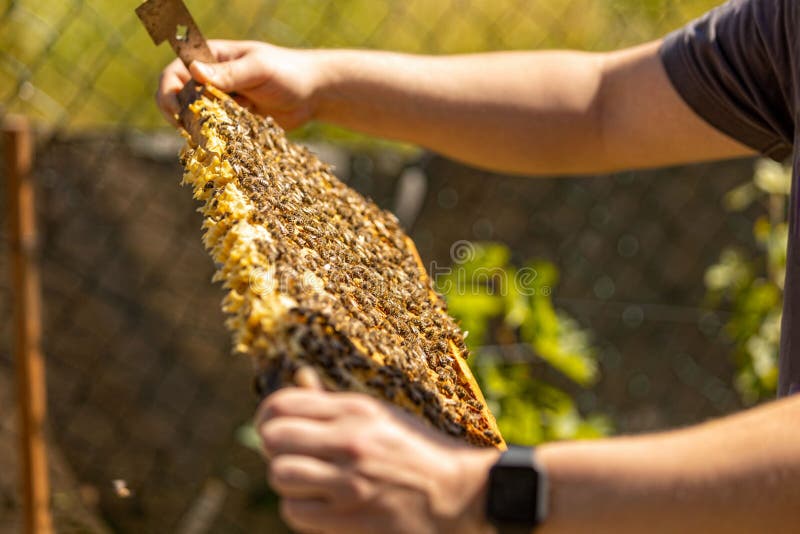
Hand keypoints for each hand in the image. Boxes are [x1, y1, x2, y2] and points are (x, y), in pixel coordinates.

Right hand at [156, 40, 325, 128]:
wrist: (313, 94)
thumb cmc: (287, 72)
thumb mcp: (259, 69)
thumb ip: (230, 73)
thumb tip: (195, 71)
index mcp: (210, 59)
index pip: (175, 73)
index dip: (168, 92)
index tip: (175, 110)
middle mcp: (210, 81)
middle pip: (178, 100)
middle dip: (182, 117)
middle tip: (195, 130)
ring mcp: (220, 105)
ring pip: (195, 121)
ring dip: (199, 132)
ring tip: (214, 139)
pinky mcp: (232, 124)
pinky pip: (215, 135)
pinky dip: (215, 142)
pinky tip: (224, 147)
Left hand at [255, 385, 500, 533]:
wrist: (459, 494)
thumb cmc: (417, 450)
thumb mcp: (380, 415)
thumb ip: (335, 402)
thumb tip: (298, 378)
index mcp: (357, 410)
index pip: (282, 404)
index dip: (269, 415)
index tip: (275, 425)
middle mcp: (350, 442)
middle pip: (273, 438)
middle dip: (274, 447)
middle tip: (290, 454)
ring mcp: (348, 483)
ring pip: (280, 475)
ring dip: (288, 480)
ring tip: (306, 480)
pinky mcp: (349, 519)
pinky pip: (295, 511)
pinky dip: (300, 508)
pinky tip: (319, 502)